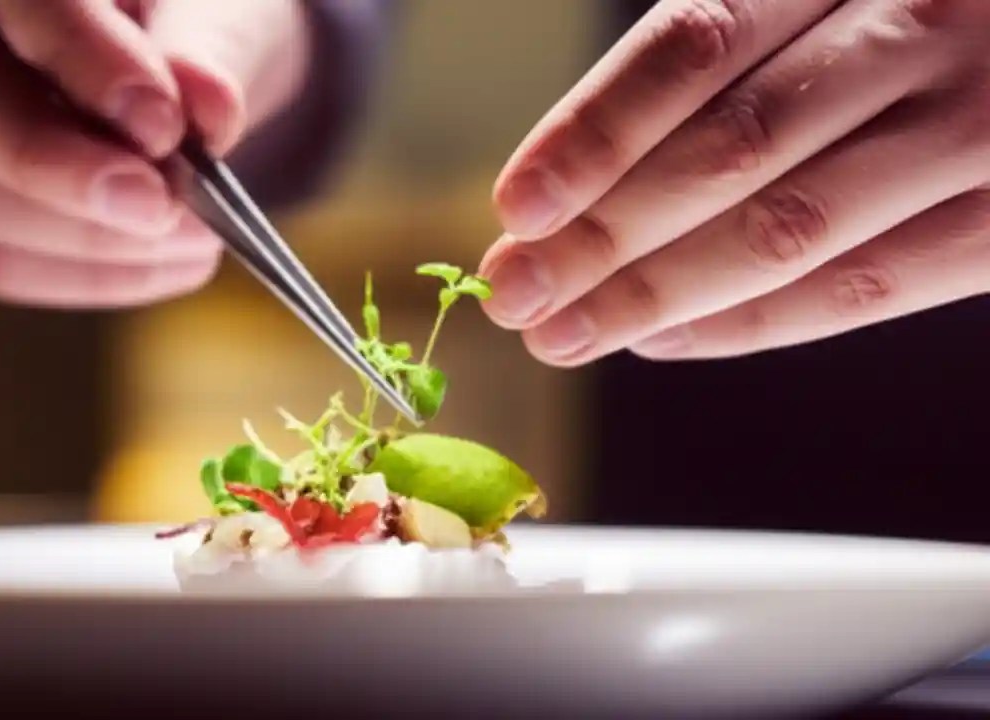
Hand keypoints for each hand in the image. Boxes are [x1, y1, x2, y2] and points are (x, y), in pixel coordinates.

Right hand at [0, 0, 309, 307]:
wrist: (180, 88)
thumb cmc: (188, 33)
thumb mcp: (218, 18)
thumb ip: (206, 53)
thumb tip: (207, 111)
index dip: (81, 57)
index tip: (162, 124)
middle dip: (60, 168)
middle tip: (166, 206)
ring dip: (92, 237)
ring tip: (199, 233)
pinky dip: (97, 275)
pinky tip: (173, 259)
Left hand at [482, 0, 989, 362]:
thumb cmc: (913, 14)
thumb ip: (729, 55)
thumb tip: (580, 179)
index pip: (696, 44)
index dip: (596, 130)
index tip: (516, 205)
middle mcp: (922, 25)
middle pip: (732, 149)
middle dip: (603, 235)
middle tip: (513, 294)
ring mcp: (980, 126)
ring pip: (791, 230)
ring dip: (655, 295)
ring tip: (563, 334)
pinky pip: (869, 287)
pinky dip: (753, 323)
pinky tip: (664, 339)